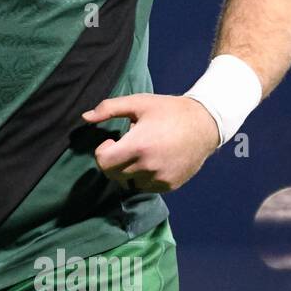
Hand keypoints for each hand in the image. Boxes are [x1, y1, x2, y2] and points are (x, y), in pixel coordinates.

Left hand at [80, 94, 220, 192]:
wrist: (205, 124)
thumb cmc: (169, 111)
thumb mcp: (138, 103)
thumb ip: (109, 109)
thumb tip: (85, 117)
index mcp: (138, 146)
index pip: (103, 162)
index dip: (102, 151)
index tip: (111, 141)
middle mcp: (148, 166)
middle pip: (114, 174)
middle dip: (113, 161)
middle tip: (125, 146)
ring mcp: (160, 179)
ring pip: (129, 182)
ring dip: (128, 170)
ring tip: (141, 152)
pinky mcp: (170, 185)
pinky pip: (146, 187)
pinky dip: (143, 177)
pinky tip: (153, 160)